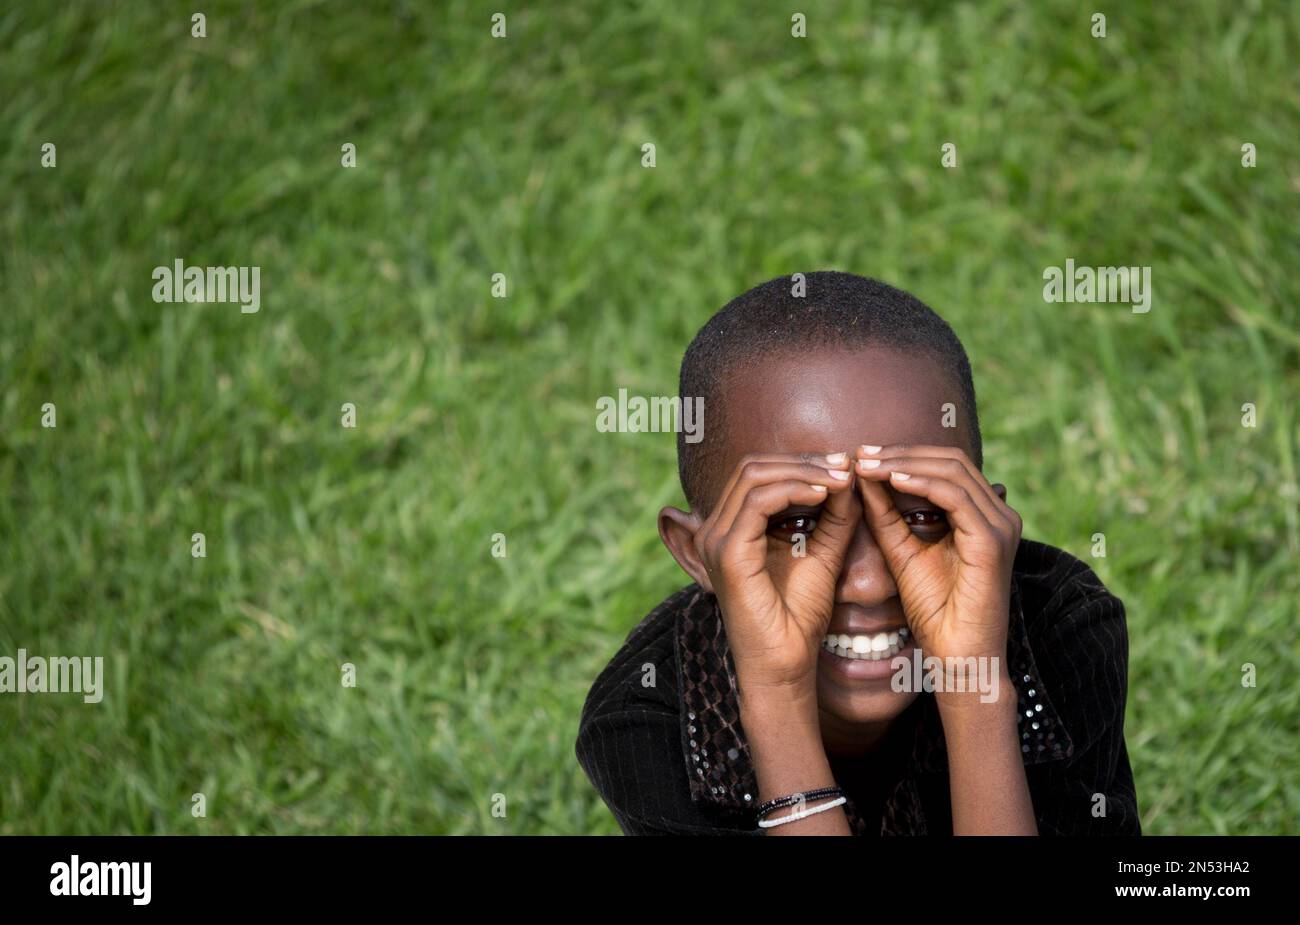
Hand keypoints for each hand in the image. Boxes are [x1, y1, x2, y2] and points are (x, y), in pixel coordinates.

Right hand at [692, 452, 858, 694]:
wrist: (786, 666)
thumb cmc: (799, 617)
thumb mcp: (823, 553)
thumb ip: (834, 515)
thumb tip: (850, 474)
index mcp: (729, 528)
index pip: (757, 472)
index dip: (801, 462)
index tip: (844, 466)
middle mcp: (713, 530)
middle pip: (752, 466)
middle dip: (803, 461)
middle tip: (845, 466)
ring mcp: (715, 540)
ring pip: (755, 476)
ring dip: (803, 472)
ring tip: (841, 479)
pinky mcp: (728, 554)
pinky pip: (757, 501)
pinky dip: (794, 490)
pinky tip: (825, 495)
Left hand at [853, 444, 1021, 664]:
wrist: (958, 658)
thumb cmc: (935, 612)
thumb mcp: (902, 552)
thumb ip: (886, 515)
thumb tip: (863, 476)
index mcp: (983, 515)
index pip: (946, 465)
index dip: (903, 454)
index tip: (861, 455)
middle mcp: (999, 514)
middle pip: (950, 460)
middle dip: (901, 452)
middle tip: (860, 453)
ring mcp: (1000, 525)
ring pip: (951, 471)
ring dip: (904, 463)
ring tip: (867, 464)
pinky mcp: (992, 540)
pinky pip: (954, 497)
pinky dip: (920, 483)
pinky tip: (889, 480)